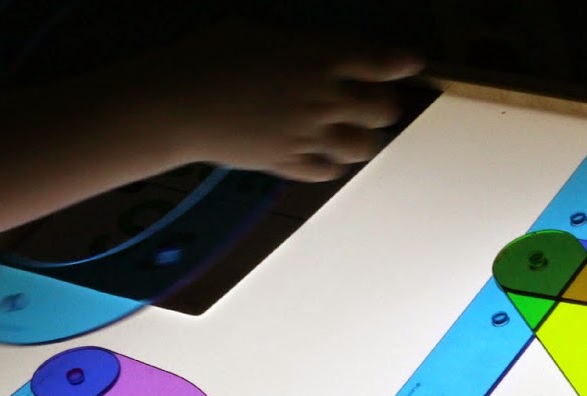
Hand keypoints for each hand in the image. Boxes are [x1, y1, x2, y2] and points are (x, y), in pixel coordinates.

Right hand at [134, 21, 424, 181]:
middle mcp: (324, 98)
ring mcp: (308, 135)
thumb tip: (317, 52)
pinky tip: (321, 153)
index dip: (402, 63)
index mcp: (320, 57)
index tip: (410, 64)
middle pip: (383, 110)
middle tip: (373, 102)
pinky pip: (328, 172)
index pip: (384, 63)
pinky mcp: (288, 163)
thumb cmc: (210, 55)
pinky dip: (332, 163)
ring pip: (363, 147)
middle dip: (383, 105)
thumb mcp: (259, 32)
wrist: (176, 102)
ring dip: (362, 138)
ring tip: (349, 130)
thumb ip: (301, 46)